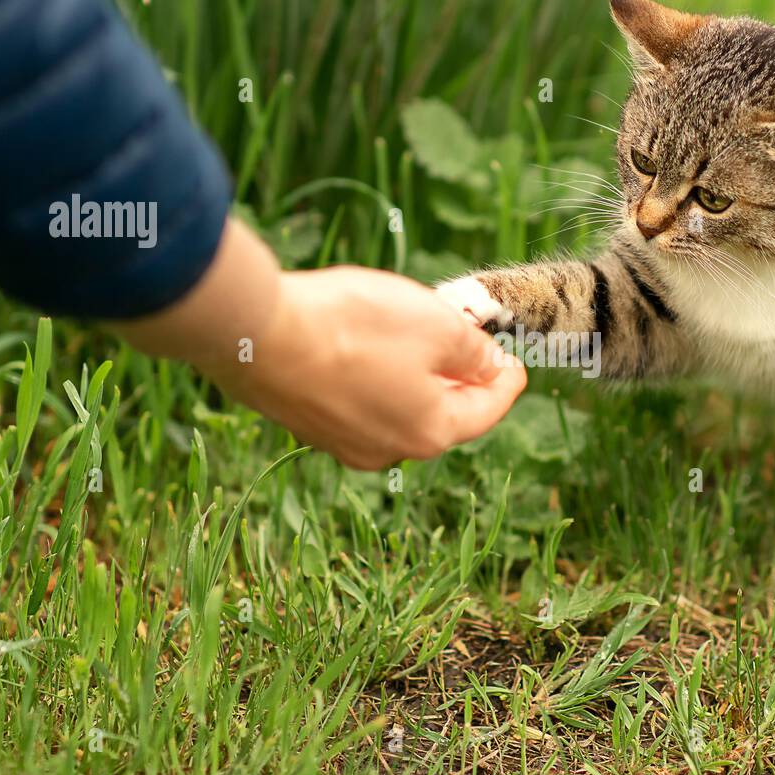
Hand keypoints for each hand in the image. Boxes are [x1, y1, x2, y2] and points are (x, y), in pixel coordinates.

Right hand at [111, 218, 524, 468]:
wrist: (258, 335)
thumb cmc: (354, 327)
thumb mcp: (436, 324)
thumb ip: (473, 349)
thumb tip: (489, 364)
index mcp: (432, 432)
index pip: (488, 410)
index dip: (507, 381)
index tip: (516, 361)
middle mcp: (390, 449)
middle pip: (444, 415)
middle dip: (461, 379)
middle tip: (471, 344)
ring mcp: (345, 443)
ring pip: (400, 410)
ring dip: (417, 379)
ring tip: (419, 340)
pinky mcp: (310, 424)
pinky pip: (361, 405)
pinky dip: (379, 380)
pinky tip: (370, 348)